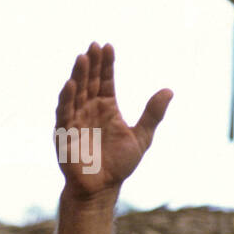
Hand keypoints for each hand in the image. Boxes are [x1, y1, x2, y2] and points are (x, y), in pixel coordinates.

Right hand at [54, 43, 171, 200]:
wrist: (102, 188)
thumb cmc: (119, 164)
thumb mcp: (141, 137)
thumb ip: (152, 114)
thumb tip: (169, 90)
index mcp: (107, 108)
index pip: (106, 81)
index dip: (107, 65)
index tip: (108, 46)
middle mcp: (90, 109)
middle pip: (90, 82)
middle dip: (92, 64)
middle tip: (94, 45)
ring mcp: (76, 119)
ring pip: (76, 93)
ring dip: (78, 76)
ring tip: (82, 58)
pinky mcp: (64, 133)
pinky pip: (64, 113)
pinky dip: (66, 98)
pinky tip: (70, 84)